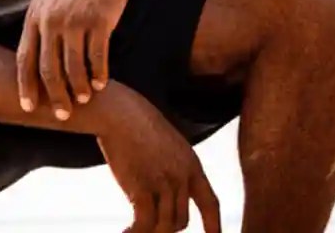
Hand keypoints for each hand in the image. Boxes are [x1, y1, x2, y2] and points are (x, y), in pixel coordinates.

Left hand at [17, 0, 130, 119]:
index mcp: (35, 16)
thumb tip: (35, 58)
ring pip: (74, 66)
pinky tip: (102, 83)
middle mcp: (52, 20)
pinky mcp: (99, 21)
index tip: (28, 107)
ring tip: (84, 99)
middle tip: (62, 114)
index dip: (26, 85)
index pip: (24, 58)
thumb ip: (40, 24)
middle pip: (48, 68)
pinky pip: (97, 56)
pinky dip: (99, 74)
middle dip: (55, 95)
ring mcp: (75, 20)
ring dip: (79, 88)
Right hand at [97, 96, 220, 232]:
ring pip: (165, 226)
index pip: (211, 203)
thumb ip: (174, 166)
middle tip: (147, 229)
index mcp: (192, 165)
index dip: (214, 226)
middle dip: (166, 229)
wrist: (120, 113)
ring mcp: (163, 182)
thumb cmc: (138, 125)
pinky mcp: (142, 187)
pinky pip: (145, 224)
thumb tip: (168, 192)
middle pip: (181, 221)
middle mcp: (182, 176)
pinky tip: (125, 232)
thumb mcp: (167, 144)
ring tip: (131, 232)